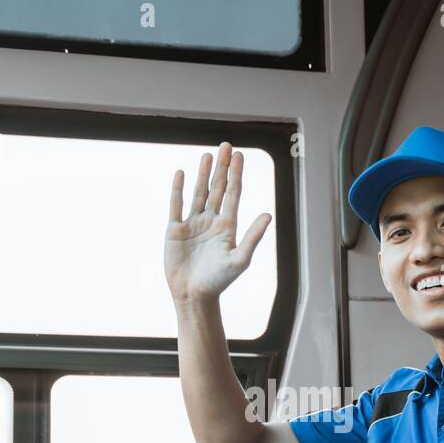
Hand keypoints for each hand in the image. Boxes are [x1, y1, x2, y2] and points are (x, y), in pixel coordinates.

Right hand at [164, 141, 271, 303]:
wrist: (194, 296)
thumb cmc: (219, 281)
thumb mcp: (239, 259)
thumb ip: (253, 236)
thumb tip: (268, 215)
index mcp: (227, 226)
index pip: (233, 194)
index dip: (236, 174)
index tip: (239, 155)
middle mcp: (211, 221)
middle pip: (217, 188)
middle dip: (222, 168)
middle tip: (225, 146)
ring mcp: (193, 224)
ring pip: (199, 193)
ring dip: (203, 174)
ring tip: (208, 155)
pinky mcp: (175, 230)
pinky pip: (177, 205)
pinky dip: (179, 190)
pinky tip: (182, 174)